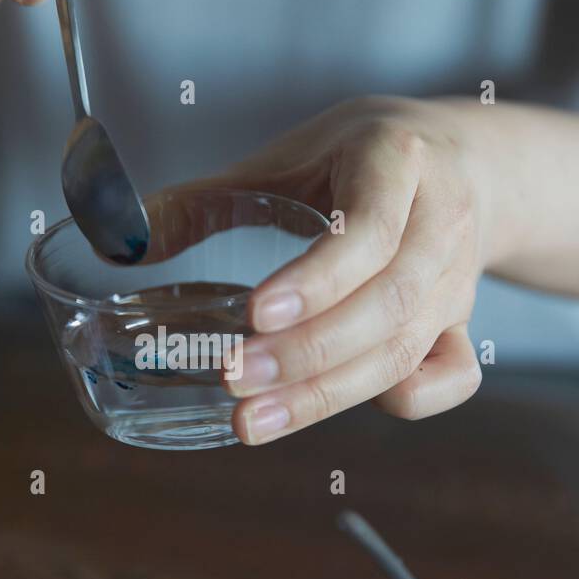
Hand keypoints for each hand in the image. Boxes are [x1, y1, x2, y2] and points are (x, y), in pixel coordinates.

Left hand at [195, 97, 491, 443]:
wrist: (463, 161)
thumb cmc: (359, 159)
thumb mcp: (286, 158)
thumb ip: (203, 203)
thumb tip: (115, 243)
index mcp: (398, 162)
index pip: (369, 230)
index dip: (317, 279)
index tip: (255, 314)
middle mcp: (440, 223)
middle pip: (387, 305)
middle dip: (307, 353)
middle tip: (234, 379)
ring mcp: (458, 280)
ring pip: (405, 349)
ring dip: (328, 393)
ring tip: (252, 420)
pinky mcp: (462, 321)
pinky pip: (455, 374)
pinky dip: (415, 399)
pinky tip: (354, 412)